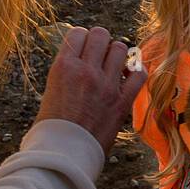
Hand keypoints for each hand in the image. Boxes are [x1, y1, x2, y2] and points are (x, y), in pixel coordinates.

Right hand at [34, 25, 146, 154]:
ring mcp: (107, 85)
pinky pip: (139, 74)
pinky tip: (129, 76)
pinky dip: (136, 71)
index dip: (81, 38)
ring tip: (112, 65)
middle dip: (100, 41)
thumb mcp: (51, 90)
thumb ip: (67, 71)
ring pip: (121, 48)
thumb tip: (78, 57)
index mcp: (63, 67)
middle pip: (101, 34)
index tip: (83, 47)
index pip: (78, 33)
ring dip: (117, 54)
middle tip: (98, 54)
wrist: (63, 155)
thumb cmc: (51, 127)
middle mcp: (86, 71)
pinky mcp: (122, 101)